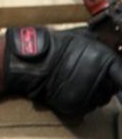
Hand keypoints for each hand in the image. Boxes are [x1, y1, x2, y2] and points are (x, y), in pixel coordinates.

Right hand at [5, 26, 121, 115]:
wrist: (31, 61)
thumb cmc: (54, 46)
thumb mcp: (81, 37)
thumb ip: (99, 45)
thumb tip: (110, 43)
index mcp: (105, 61)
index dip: (120, 76)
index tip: (117, 78)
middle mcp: (101, 80)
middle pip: (112, 88)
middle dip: (105, 83)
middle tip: (90, 74)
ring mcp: (88, 95)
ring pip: (100, 98)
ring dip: (94, 92)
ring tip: (78, 81)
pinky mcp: (76, 106)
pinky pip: (86, 105)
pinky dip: (81, 99)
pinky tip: (71, 88)